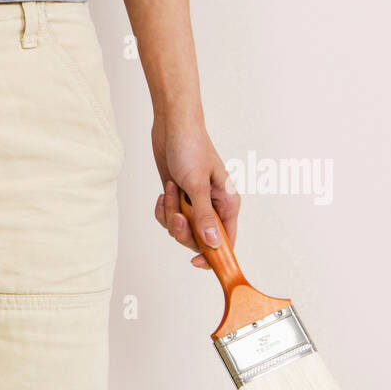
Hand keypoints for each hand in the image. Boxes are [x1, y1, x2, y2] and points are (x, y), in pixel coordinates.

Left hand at [151, 117, 238, 268]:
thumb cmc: (191, 148)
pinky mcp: (178, 199)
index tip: (196, 262)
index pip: (226, 240)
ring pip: (180, 229)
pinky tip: (164, 191)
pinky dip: (162, 208)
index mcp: (227, 203)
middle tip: (177, 214)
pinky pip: (168, 218)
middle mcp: (213, 206)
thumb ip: (204, 216)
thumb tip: (214, 243)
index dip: (214, 256)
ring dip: (170, 213)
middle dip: (183, 230)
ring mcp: (194, 203)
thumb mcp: (197, 184)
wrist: (173, 127)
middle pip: (199, 239)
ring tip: (171, 189)